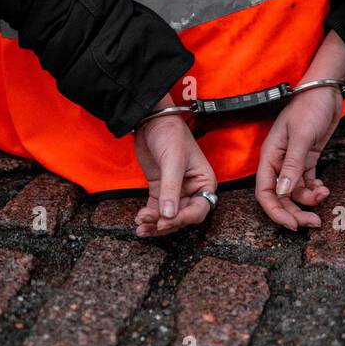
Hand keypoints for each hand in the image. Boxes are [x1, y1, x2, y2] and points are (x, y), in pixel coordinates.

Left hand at [134, 111, 216, 236]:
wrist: (151, 120)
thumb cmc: (170, 133)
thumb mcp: (173, 160)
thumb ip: (171, 188)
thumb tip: (169, 215)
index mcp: (204, 181)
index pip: (199, 209)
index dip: (183, 218)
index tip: (166, 221)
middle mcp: (192, 189)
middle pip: (183, 216)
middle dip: (167, 223)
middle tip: (151, 224)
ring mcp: (175, 190)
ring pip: (168, 215)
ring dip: (156, 223)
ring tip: (141, 226)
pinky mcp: (160, 188)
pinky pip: (157, 208)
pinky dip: (150, 216)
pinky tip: (140, 221)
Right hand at [256, 88, 337, 229]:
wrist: (326, 92)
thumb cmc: (309, 107)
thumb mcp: (301, 136)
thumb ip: (292, 165)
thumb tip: (283, 192)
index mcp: (270, 156)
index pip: (265, 192)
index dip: (275, 211)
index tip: (292, 224)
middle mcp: (279, 162)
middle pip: (281, 197)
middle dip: (296, 212)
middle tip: (314, 222)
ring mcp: (293, 162)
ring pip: (296, 192)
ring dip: (309, 200)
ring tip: (324, 195)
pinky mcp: (307, 159)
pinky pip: (307, 183)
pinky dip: (315, 190)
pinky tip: (324, 188)